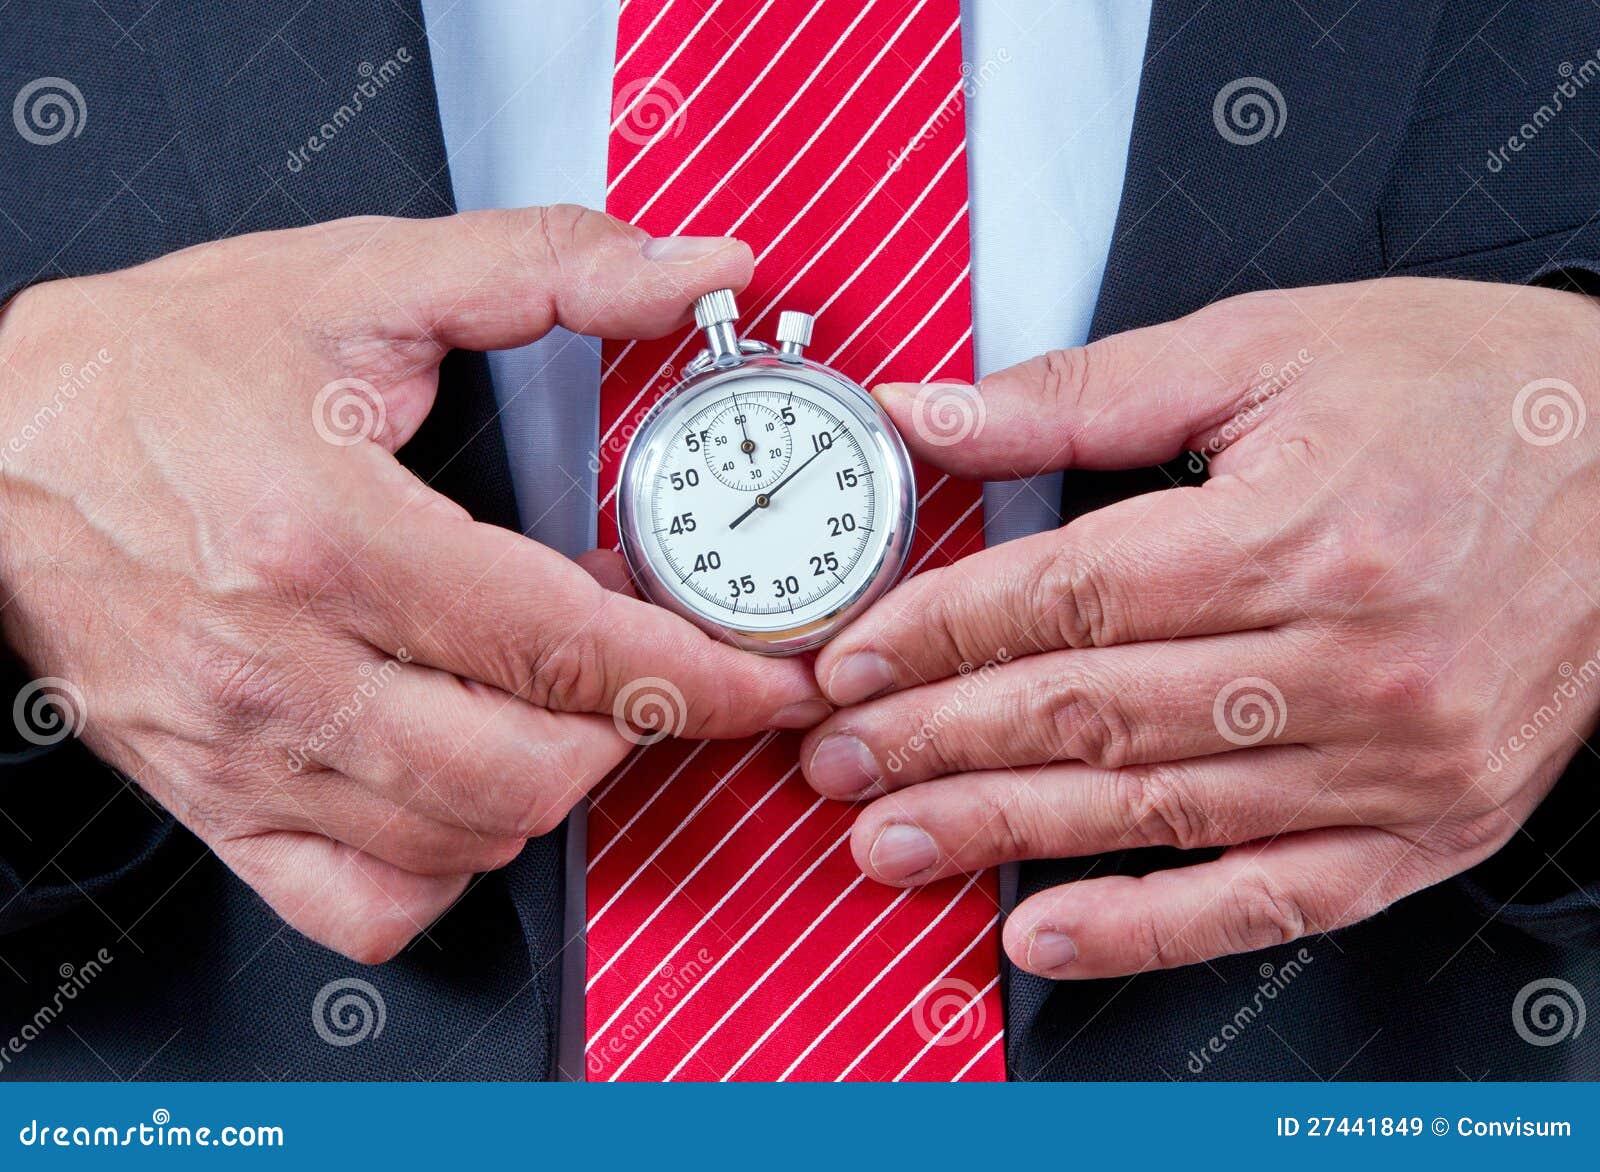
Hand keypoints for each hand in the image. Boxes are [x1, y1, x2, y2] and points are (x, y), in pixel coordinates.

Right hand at [0, 206, 823, 961]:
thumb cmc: (161, 366)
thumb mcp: (359, 277)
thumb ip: (552, 266)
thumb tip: (698, 271)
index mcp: (331, 535)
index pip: (566, 649)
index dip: (699, 675)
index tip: (764, 675)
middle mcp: (285, 666)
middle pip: (529, 771)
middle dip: (635, 728)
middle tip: (655, 667)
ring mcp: (247, 753)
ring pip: (466, 842)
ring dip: (556, 782)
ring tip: (565, 702)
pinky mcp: (218, 803)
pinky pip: (365, 905)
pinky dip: (450, 864)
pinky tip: (464, 785)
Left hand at [799, 275, 1599, 979]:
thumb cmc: (1468, 391)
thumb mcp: (1271, 348)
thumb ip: (1083, 395)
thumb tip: (931, 417)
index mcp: (1296, 530)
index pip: (1066, 601)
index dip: (940, 634)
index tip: (851, 659)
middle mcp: (1346, 661)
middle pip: (1091, 715)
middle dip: (940, 741)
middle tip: (837, 760)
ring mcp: (1390, 763)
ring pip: (1153, 814)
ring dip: (1004, 834)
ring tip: (893, 841)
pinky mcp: (1424, 825)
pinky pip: (1267, 900)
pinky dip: (1149, 928)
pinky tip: (1047, 936)